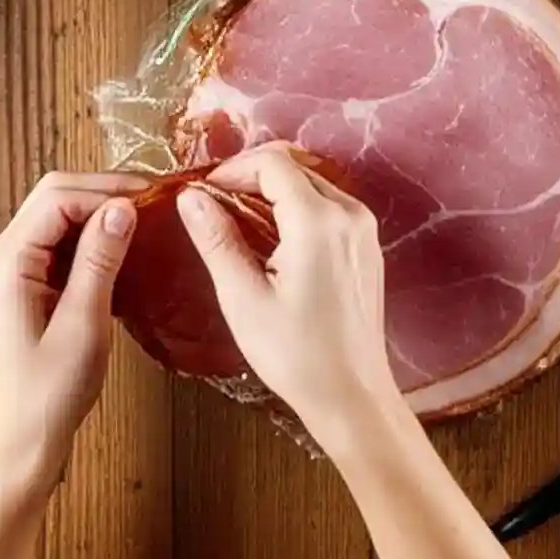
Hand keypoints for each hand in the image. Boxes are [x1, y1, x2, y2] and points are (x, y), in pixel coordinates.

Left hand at [0, 171, 145, 492]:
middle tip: (155, 203)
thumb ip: (100, 260)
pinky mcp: (20, 289)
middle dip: (104, 194)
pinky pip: (56, 248)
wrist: (20, 444)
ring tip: (146, 222)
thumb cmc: (49, 395)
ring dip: (99, 216)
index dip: (107, 189)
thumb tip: (124, 208)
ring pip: (56, 221)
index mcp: (5, 263)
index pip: (56, 198)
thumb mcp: (84, 324)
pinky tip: (123, 251)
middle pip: (53, 200)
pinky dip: (90, 242)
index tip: (154, 197)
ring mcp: (6, 274)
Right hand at [176, 144, 398, 440]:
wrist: (352, 395)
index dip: (234, 169)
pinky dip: (298, 207)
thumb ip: (216, 240)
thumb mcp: (243, 298)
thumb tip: (190, 197)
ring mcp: (365, 230)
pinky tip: (273, 238)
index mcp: (319, 222)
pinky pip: (330, 207)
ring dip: (274, 190)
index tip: (205, 192)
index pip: (274, 163)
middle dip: (252, 174)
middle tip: (216, 202)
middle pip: (296, 167)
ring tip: (238, 219)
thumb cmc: (295, 355)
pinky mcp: (368, 247)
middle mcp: (350, 214)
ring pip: (313, 184)